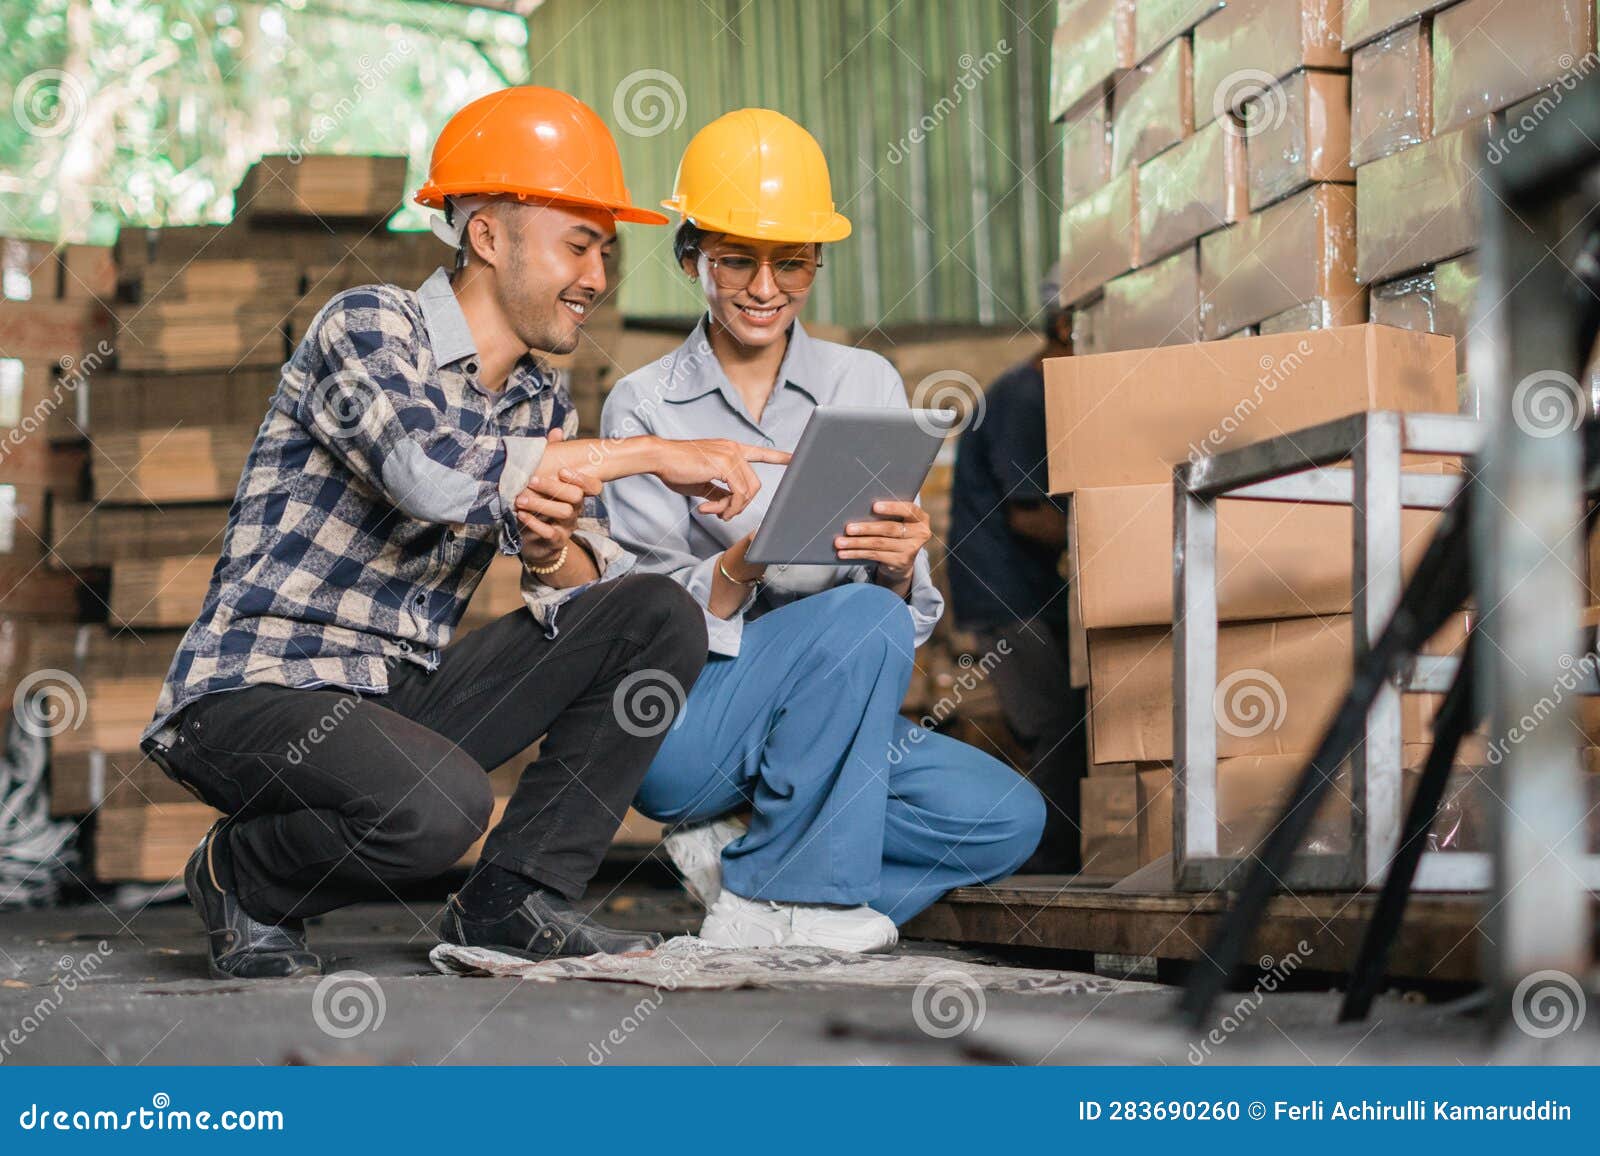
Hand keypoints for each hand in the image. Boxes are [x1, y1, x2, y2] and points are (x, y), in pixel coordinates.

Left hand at [517, 429, 600, 565]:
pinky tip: (521, 515)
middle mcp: (576, 508)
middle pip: (575, 496)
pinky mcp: (556, 540)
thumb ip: (552, 456)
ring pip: (564, 513)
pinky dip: (534, 523)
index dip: (582, 478)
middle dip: (553, 487)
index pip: (593, 486)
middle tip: (531, 481)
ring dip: (540, 504)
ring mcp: (567, 525)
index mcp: (576, 492)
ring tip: (519, 499)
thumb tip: (557, 431)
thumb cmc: (543, 503)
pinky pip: (550, 532)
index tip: (562, 470)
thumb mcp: (547, 479)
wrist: (538, 541)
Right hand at [648, 437, 790, 519]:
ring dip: (732, 509)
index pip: (760, 452)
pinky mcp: (725, 465)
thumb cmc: (676, 468)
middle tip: (721, 514)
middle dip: (740, 506)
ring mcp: (731, 455)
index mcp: (730, 449)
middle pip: (754, 485)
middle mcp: (734, 449)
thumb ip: (718, 491)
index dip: (778, 457)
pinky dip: (728, 507)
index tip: (794, 458)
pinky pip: (738, 494)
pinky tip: (710, 509)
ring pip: (747, 492)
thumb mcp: (702, 482)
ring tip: (714, 512)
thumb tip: (727, 506)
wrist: (660, 458)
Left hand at [834, 500, 930, 584]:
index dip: (892, 508)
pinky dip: (857, 554)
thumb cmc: (895, 531)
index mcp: (920, 518)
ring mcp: (911, 550)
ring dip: (857, 543)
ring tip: (840, 542)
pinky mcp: (901, 562)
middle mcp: (920, 534)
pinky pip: (875, 556)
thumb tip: (859, 506)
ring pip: (879, 544)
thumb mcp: (897, 520)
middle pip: (889, 529)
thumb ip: (887, 513)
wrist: (903, 558)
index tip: (874, 507)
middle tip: (848, 528)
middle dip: (866, 528)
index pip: (909, 509)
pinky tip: (845, 553)